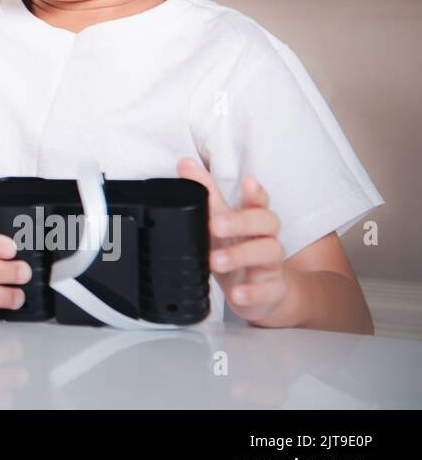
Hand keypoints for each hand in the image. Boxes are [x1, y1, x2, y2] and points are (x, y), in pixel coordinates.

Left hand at [178, 158, 288, 324]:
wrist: (261, 295)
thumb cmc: (238, 251)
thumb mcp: (220, 223)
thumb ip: (206, 195)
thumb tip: (186, 164)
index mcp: (252, 220)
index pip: (260, 201)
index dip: (257, 192)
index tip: (248, 182)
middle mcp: (265, 238)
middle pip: (268, 222)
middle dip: (242, 221)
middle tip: (215, 226)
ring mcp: (272, 264)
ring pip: (270, 252)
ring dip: (241, 255)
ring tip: (215, 261)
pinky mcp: (273, 290)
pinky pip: (270, 289)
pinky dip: (253, 291)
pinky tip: (237, 293)